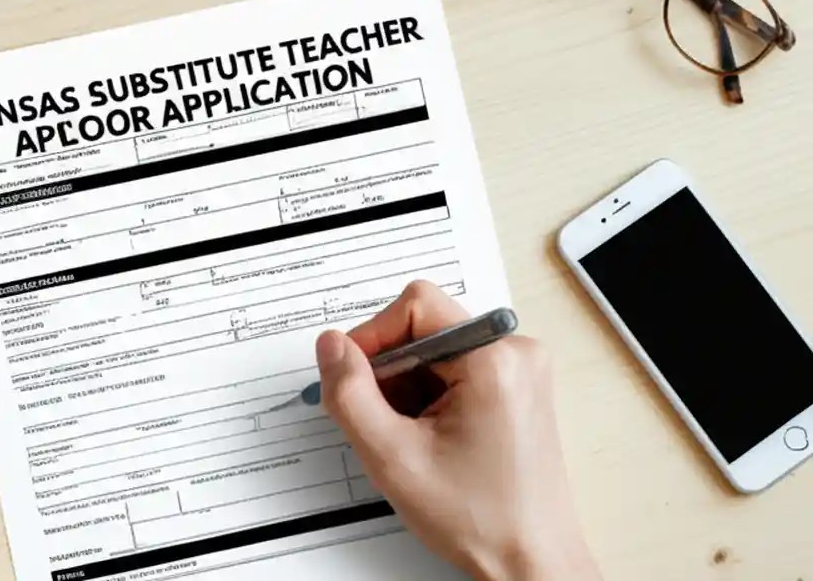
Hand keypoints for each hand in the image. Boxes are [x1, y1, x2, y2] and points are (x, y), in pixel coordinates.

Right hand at [316, 281, 599, 580]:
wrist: (530, 561)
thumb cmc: (480, 518)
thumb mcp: (392, 457)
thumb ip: (349, 394)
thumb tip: (330, 346)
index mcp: (495, 359)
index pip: (415, 306)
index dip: (372, 338)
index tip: (353, 379)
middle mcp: (516, 352)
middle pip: (424, 328)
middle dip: (391, 373)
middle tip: (387, 424)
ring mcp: (520, 370)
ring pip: (435, 351)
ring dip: (409, 388)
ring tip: (414, 438)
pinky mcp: (517, 387)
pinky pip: (455, 369)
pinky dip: (430, 397)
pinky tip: (432, 437)